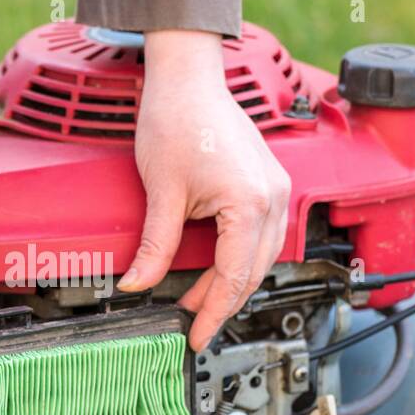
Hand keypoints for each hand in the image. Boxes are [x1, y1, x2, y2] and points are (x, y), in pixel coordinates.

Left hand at [118, 29, 290, 349]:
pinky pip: (263, 235)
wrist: (188, 78)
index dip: (213, 312)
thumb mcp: (161, 192)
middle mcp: (272, 198)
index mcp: (250, 203)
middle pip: (253, 272)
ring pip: (262, 257)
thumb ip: (154, 246)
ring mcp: (276, 189)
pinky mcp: (268, 183)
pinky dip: (241, 258)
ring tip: (198, 300)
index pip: (234, 277)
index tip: (196, 336)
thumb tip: (138, 283)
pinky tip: (216, 267)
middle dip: (222, 302)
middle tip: (193, 325)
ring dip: (233, 281)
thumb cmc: (177, 119)